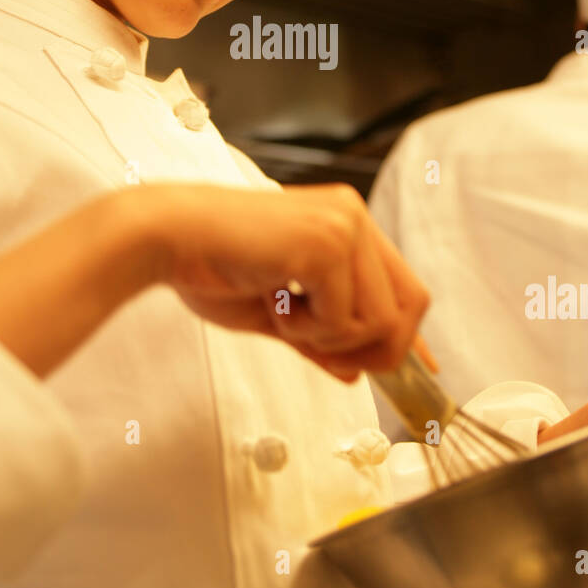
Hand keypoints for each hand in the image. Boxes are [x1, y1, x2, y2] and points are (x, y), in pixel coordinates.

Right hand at [136, 181, 433, 381]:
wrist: (167, 239)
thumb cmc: (210, 266)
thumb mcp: (276, 312)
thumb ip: (320, 336)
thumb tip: (354, 370)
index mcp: (344, 222)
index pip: (403, 284)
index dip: (410, 334)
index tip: (420, 370)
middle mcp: (353, 216)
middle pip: (408, 305)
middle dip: (376, 348)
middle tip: (325, 352)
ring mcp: (345, 227)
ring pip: (379, 320)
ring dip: (329, 336)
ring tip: (282, 311)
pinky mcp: (327, 245)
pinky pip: (344, 318)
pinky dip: (308, 329)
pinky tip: (273, 300)